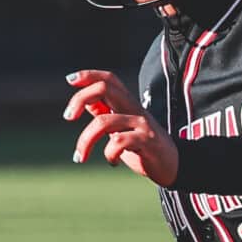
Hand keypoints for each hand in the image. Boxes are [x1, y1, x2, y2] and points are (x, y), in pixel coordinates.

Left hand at [65, 70, 178, 186]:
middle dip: (80, 99)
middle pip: (105, 88)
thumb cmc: (143, 147)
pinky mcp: (147, 141)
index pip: (108, 79)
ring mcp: (141, 124)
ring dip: (85, 141)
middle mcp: (134, 109)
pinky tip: (112, 162)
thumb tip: (86, 103)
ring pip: (104, 122)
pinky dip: (108, 154)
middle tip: (67, 117)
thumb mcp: (121, 128)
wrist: (174, 166)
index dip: (88, 75)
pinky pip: (119, 142)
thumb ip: (106, 114)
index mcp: (127, 104)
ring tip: (80, 157)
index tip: (70, 80)